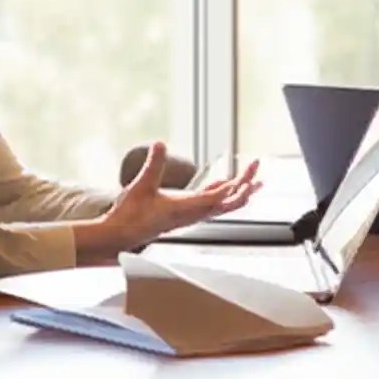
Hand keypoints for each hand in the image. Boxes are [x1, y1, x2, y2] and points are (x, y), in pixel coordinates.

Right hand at [102, 142, 262, 249]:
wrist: (122, 235)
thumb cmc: (131, 214)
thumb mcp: (141, 186)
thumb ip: (153, 165)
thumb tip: (160, 144)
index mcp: (184, 208)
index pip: (215, 199)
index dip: (231, 188)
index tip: (246, 176)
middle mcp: (193, 214)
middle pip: (228, 202)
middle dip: (245, 185)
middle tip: (256, 166)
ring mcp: (192, 215)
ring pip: (224, 206)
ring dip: (240, 192)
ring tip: (256, 181)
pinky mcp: (187, 214)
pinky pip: (213, 204)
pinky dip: (224, 193)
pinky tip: (226, 184)